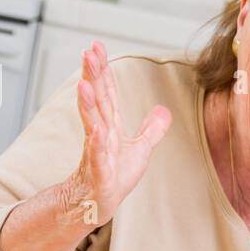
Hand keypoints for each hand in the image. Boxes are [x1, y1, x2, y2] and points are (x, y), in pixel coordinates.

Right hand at [62, 41, 171, 226]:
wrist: (98, 203)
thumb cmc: (115, 176)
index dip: (104, 69)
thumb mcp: (140, 149)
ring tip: (85, 83)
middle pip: (97, 99)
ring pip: (92, 122)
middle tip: (88, 52)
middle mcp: (100, 132)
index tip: (97, 46)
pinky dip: (97, 143)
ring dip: (89, 103)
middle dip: (93, 75)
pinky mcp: (97, 171)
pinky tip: (98, 129)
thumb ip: (151, 129)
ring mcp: (96, 151)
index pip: (107, 92)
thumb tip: (164, 110)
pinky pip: (97, 155)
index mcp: (110, 124)